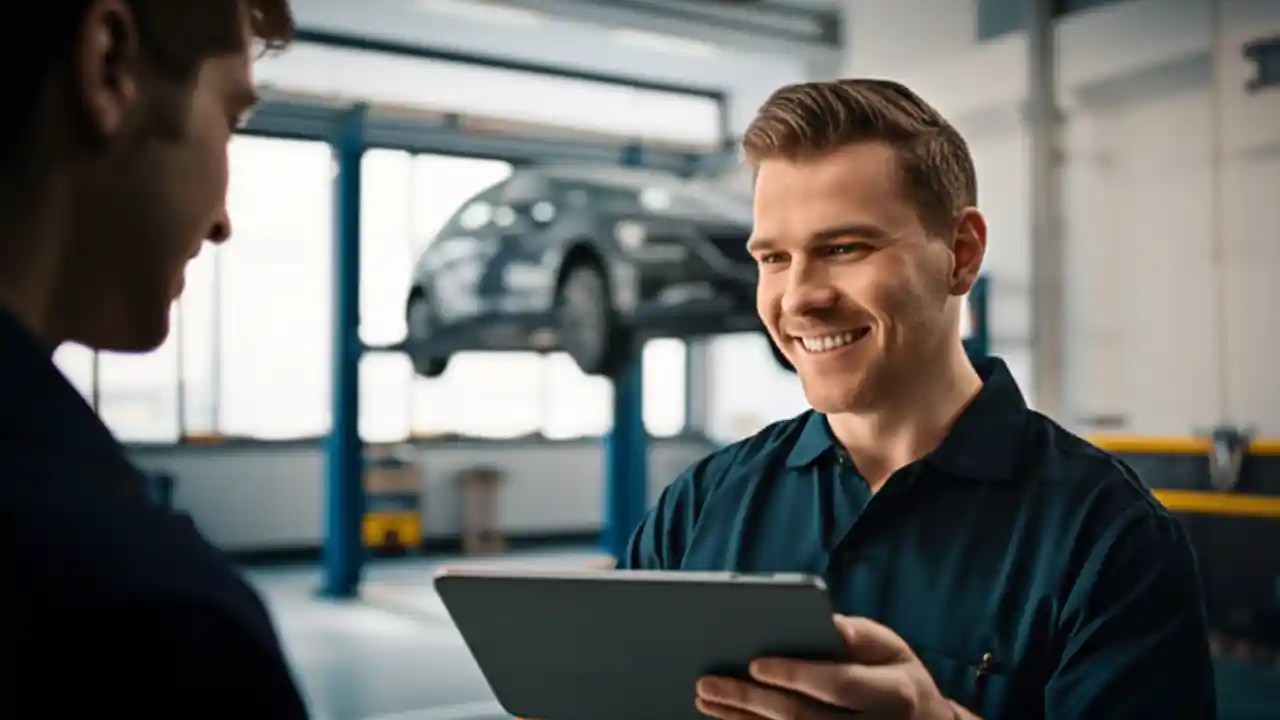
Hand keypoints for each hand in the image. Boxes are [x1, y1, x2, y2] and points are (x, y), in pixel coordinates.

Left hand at [695, 615, 975, 719]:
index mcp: (893, 692)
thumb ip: (862, 636)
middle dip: (750, 699)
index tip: (755, 663)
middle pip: (802, 717)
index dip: (796, 674)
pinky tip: (726, 717)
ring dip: (740, 719)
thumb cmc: (895, 676)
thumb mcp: (892, 649)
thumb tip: (831, 624)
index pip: (838, 685)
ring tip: (704, 698)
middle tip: (707, 682)